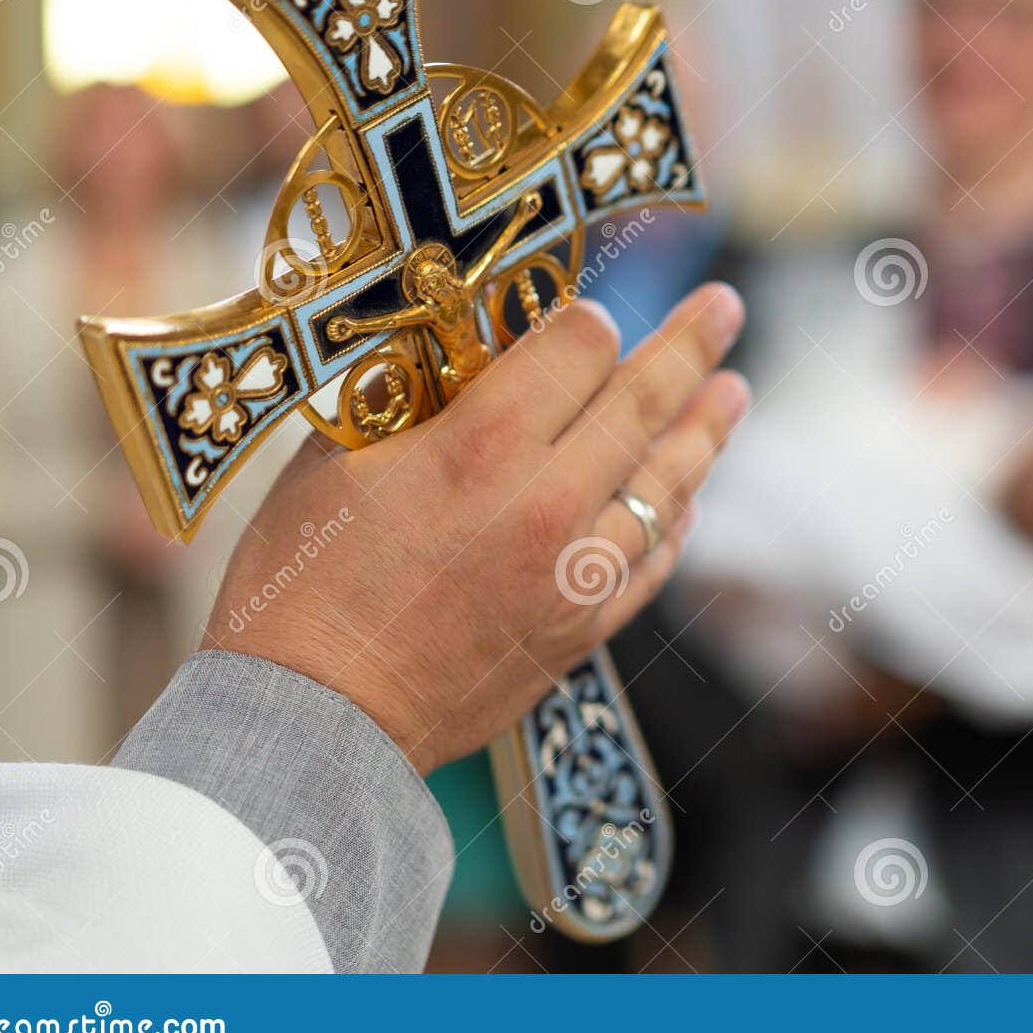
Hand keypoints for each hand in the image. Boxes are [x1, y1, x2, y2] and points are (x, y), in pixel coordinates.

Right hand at [200, 283, 748, 774]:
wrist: (313, 724)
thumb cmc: (298, 586)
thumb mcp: (331, 459)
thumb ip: (405, 396)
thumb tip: (457, 354)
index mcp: (483, 446)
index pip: (579, 349)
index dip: (585, 323)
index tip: (584, 315)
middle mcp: (549, 504)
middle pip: (641, 405)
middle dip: (689, 347)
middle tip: (726, 308)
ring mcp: (575, 574)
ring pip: (663, 485)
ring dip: (704, 433)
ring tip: (733, 391)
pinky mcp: (580, 632)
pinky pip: (650, 563)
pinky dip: (673, 522)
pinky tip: (688, 497)